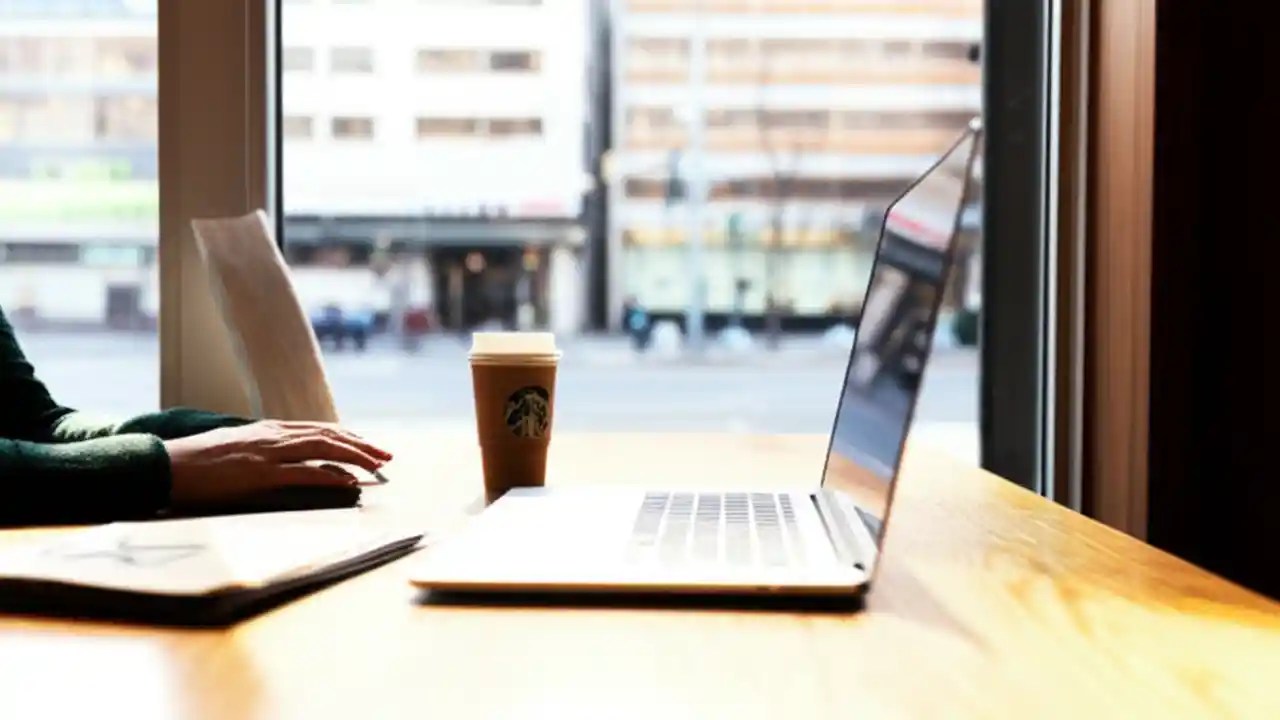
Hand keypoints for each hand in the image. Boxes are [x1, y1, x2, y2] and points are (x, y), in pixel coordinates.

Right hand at [163, 420, 393, 509]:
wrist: (166, 465)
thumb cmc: (197, 462)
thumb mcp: (236, 447)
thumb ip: (262, 449)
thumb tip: (286, 459)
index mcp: (267, 429)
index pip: (318, 429)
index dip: (347, 436)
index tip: (368, 444)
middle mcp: (272, 436)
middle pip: (328, 436)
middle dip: (361, 445)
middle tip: (386, 456)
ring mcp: (267, 454)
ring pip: (322, 449)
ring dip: (354, 457)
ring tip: (376, 467)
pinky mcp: (259, 474)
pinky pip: (302, 474)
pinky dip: (329, 477)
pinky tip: (348, 482)